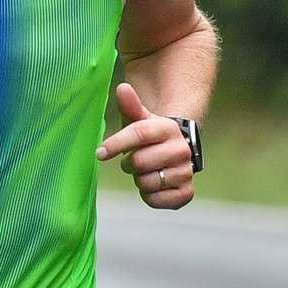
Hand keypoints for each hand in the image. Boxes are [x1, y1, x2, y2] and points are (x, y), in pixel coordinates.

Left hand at [96, 82, 193, 208]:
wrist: (175, 154)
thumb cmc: (150, 137)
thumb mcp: (139, 120)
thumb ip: (130, 105)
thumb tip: (122, 88)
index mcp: (168, 128)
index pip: (138, 134)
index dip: (117, 143)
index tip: (100, 152)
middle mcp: (182, 150)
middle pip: (138, 162)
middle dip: (129, 164)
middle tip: (134, 160)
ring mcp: (186, 172)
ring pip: (146, 183)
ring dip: (140, 180)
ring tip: (146, 171)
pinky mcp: (186, 192)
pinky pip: (157, 200)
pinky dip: (149, 196)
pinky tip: (154, 185)